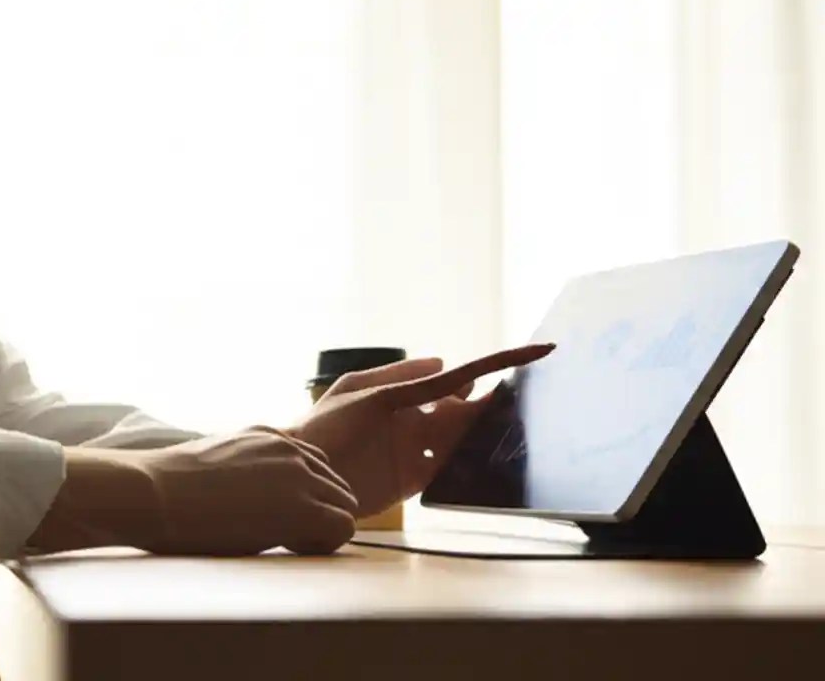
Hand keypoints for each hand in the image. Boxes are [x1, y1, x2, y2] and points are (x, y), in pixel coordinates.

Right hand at [28, 429, 358, 556]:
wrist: (153, 492)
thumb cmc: (164, 486)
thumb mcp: (210, 459)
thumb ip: (239, 466)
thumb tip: (239, 490)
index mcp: (267, 436)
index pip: (313, 463)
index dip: (302, 494)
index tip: (273, 514)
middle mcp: (289, 449)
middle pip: (335, 483)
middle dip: (318, 510)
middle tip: (281, 534)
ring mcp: (298, 476)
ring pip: (345, 504)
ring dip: (322, 527)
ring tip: (284, 542)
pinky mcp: (302, 507)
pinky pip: (343, 527)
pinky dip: (324, 543)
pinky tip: (290, 548)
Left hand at [287, 344, 553, 516]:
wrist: (300, 476)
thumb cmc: (323, 428)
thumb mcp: (361, 391)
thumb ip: (403, 377)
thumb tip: (442, 362)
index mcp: (403, 392)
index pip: (454, 375)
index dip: (492, 365)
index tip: (533, 352)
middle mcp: (413, 419)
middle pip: (462, 410)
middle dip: (486, 407)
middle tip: (513, 404)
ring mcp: (414, 450)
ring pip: (459, 440)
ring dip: (479, 436)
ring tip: (506, 432)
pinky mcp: (411, 482)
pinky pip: (447, 471)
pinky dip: (464, 467)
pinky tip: (482, 464)